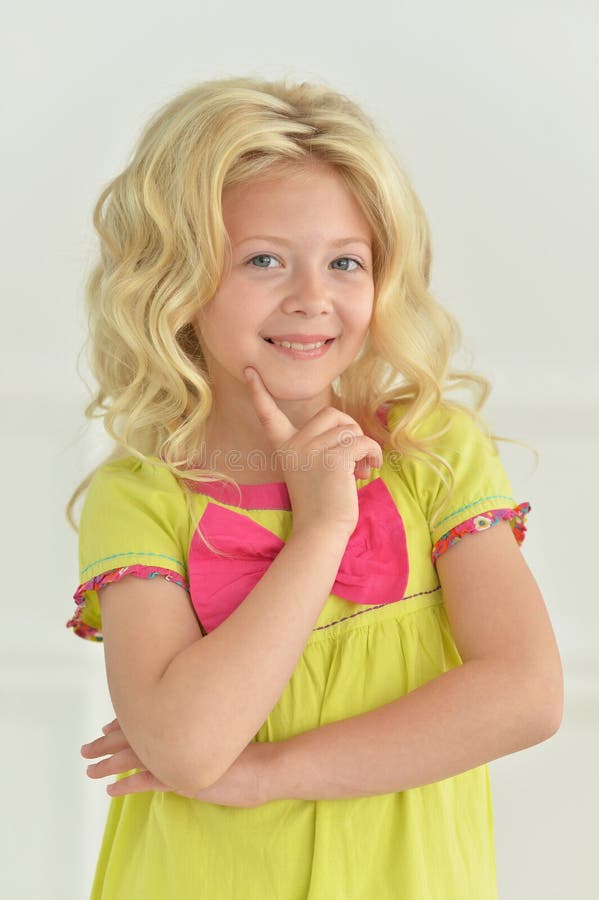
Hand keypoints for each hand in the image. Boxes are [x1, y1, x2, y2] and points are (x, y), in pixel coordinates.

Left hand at [81, 719, 273, 807]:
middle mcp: (176, 732)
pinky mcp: (178, 778)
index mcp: (184, 718)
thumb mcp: (223, 727)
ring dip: (107, 763)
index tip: (107, 724)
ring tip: (89, 769)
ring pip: (131, 756)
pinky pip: (143, 781)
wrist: (264, 766)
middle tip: (86, 747)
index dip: (123, 722)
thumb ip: (203, 720)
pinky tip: (111, 791)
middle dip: (106, 741)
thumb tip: (195, 715)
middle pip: (132, 734)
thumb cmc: (250, 746)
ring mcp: (176, 755)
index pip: (145, 716)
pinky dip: (125, 785)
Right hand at [244, 367, 382, 534]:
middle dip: (349, 430)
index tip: (249, 370)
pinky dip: (373, 454)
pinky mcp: (334, 458)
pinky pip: (363, 442)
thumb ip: (320, 445)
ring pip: (351, 429)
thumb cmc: (321, 502)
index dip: (259, 392)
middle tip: (352, 455)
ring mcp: (313, 450)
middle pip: (332, 413)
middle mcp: (295, 444)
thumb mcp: (311, 468)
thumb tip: (349, 428)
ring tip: (360, 469)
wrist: (321, 530)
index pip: (268, 414)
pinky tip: (370, 468)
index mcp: (285, 446)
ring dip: (364, 448)